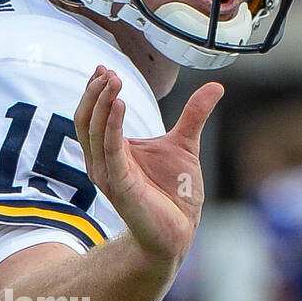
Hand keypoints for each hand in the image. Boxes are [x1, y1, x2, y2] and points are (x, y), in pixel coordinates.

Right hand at [73, 66, 222, 261]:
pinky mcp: (121, 186)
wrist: (179, 232)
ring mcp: (109, 175)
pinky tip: (120, 104)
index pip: (93, 116)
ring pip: (95, 132)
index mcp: (112, 152)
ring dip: (102, 103)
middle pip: (86, 121)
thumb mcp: (185, 144)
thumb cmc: (176, 195)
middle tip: (107, 71)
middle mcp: (103, 163)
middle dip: (95, 94)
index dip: (96, 92)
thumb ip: (194, 114)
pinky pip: (111, 151)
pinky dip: (113, 126)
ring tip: (113, 80)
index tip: (104, 67)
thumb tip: (215, 86)